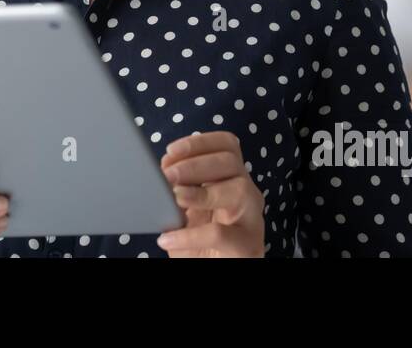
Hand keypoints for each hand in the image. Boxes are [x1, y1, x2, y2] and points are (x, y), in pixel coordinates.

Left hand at [156, 131, 264, 256]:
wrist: (214, 267)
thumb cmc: (199, 240)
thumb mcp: (186, 209)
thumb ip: (178, 188)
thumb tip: (160, 172)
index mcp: (232, 178)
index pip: (227, 145)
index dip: (199, 143)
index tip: (170, 151)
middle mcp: (247, 193)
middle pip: (231, 161)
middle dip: (195, 163)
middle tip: (168, 176)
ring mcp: (251, 219)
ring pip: (238, 189)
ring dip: (200, 191)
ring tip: (175, 198)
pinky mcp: (247, 246)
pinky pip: (219, 233)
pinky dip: (189, 235)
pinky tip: (168, 238)